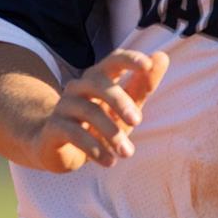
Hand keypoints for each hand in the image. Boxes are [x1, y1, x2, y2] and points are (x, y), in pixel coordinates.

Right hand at [29, 49, 169, 172]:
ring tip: (127, 153)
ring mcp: (64, 106)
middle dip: (120, 101)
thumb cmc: (99, 124)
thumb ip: (143, 85)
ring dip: (111, 133)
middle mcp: (79, 87)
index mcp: (98, 77)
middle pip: (97, 83)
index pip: (113, 60)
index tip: (147, 65)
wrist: (60, 149)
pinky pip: (74, 133)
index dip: (129, 59)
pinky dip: (94, 148)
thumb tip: (162, 56)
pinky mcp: (54, 128)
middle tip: (138, 121)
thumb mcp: (125, 107)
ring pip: (88, 111)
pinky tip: (109, 161)